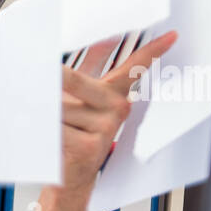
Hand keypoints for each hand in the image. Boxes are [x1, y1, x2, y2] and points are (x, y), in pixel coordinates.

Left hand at [55, 30, 177, 197]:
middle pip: (73, 79)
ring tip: (47, 124)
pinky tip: (48, 139)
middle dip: (51, 79)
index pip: (133, 68)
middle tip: (40, 76)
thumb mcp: (82, 95)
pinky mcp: (89, 146)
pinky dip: (42, 130)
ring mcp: (104, 128)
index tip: (170, 36)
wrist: (70, 175)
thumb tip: (105, 37)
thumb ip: (94, 63)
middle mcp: (116, 109)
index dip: (151, 52)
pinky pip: (54, 127)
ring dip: (41, 111)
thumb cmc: (73, 132)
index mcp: (115, 95)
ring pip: (57, 106)